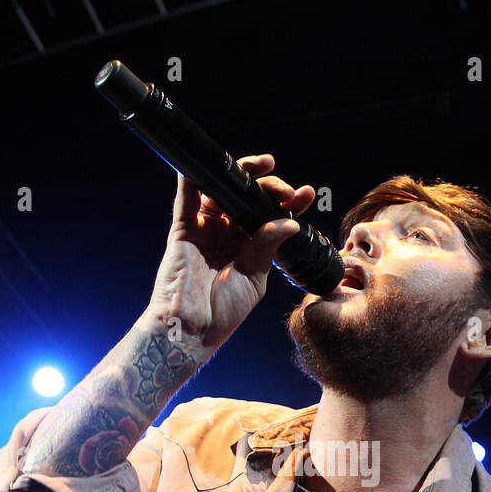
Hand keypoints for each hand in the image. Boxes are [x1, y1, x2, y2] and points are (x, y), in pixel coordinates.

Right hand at [145, 153, 315, 346]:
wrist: (192, 329)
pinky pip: (187, 198)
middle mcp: (228, 233)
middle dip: (269, 186)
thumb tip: (289, 221)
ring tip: (263, 168)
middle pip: (248, 198)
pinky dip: (194, 177)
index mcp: (248, 246)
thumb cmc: (223, 311)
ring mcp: (206, 228)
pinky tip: (209, 162)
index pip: (270, 216)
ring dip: (242, 174)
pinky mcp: (184, 229)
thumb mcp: (255, 277)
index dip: (288, 202)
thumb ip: (268, 247)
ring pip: (222, 190)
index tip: (306, 194)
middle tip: (285, 189)